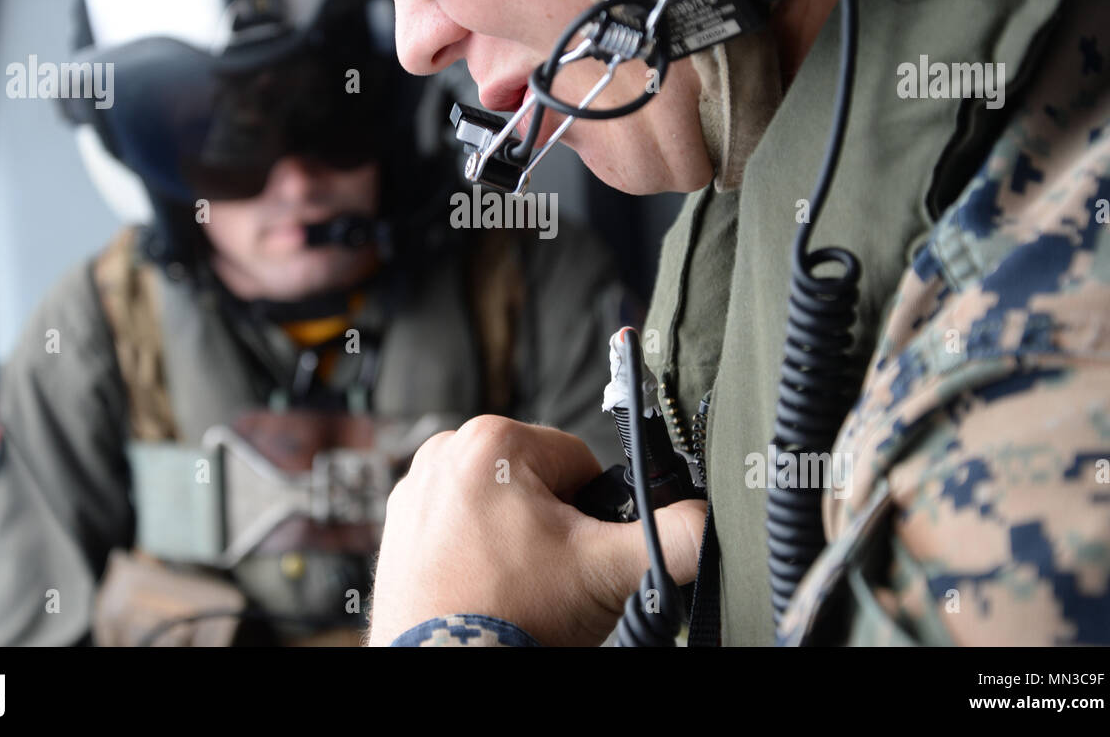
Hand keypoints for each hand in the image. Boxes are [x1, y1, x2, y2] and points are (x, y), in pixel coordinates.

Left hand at [368, 415, 706, 645]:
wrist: (446, 670)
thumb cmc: (511, 615)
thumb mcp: (609, 572)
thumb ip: (672, 538)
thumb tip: (711, 523)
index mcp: (491, 439)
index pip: (579, 459)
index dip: (595, 511)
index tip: (583, 550)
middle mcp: (444, 452)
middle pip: (538, 482)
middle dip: (555, 527)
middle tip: (550, 577)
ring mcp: (415, 491)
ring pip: (501, 506)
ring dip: (518, 541)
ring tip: (517, 587)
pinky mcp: (398, 529)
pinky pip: (461, 528)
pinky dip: (478, 554)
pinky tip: (486, 589)